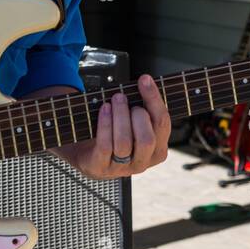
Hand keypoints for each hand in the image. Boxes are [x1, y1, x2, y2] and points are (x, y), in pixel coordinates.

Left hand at [54, 74, 170, 178]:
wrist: (86, 151)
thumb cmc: (115, 132)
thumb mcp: (134, 121)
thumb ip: (144, 106)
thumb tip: (146, 82)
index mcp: (157, 150)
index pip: (163, 124)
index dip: (154, 99)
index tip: (144, 79)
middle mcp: (142, 162)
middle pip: (147, 139)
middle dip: (136, 114)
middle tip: (122, 97)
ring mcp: (121, 169)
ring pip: (124, 143)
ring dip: (119, 116)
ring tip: (114, 100)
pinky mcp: (100, 168)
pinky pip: (105, 146)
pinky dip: (105, 124)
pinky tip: (104, 110)